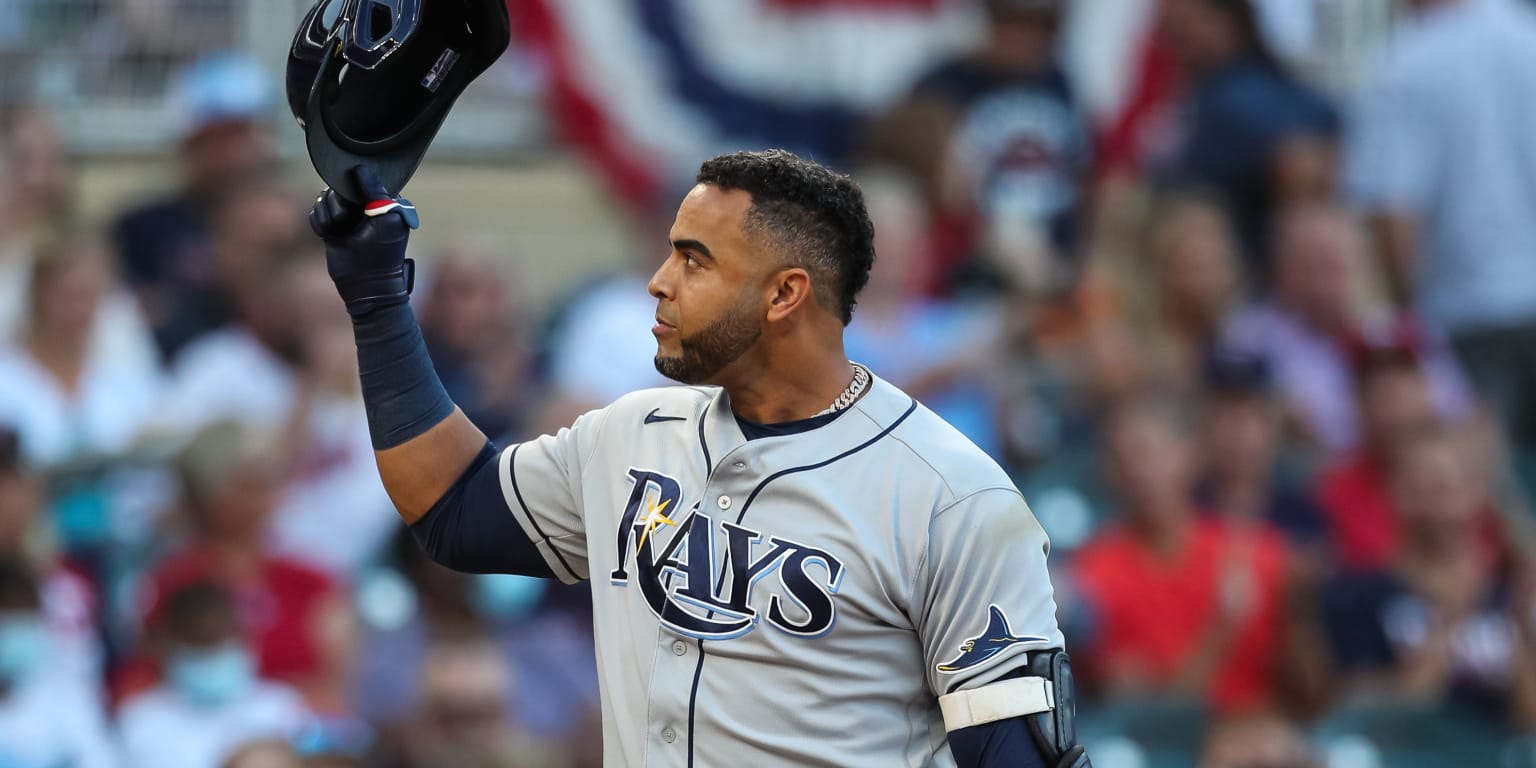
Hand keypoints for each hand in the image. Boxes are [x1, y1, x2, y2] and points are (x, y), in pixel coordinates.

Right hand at [310, 165, 420, 315]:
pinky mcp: (331, 226)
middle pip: (338, 186)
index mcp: (382, 200)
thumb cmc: (382, 253)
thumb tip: (360, 170)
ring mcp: (346, 215)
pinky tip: (330, 235)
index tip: (358, 205)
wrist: (365, 284)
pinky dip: (319, 223)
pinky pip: (315, 212)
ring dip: (328, 215)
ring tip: (339, 230)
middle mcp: (363, 205)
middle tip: (346, 220)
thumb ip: (376, 192)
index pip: (361, 178)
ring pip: (323, 198)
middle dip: (337, 203)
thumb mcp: (385, 219)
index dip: (354, 188)